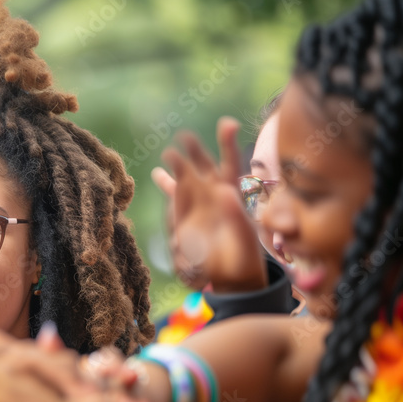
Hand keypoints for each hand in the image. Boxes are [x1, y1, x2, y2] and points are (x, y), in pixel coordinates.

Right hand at [154, 117, 266, 292]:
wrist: (230, 277)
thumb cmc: (244, 257)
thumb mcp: (244, 238)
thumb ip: (235, 216)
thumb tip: (225, 192)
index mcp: (234, 196)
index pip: (231, 166)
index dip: (229, 144)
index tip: (228, 124)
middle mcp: (215, 197)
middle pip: (204, 168)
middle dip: (194, 151)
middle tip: (184, 136)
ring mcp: (198, 208)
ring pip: (185, 181)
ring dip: (178, 166)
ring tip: (169, 152)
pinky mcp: (183, 221)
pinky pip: (175, 201)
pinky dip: (169, 188)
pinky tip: (158, 173)